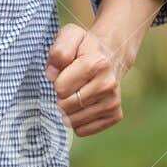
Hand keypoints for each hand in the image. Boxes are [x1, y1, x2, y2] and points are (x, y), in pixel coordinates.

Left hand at [44, 22, 126, 136]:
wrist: (112, 56)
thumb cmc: (85, 48)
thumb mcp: (70, 36)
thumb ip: (58, 50)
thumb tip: (51, 75)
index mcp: (96, 63)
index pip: (61, 88)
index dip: (57, 82)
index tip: (65, 73)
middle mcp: (108, 84)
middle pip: (65, 106)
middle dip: (61, 97)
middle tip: (70, 85)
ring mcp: (113, 102)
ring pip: (73, 121)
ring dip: (68, 110)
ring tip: (77, 94)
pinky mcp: (115, 115)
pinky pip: (82, 130)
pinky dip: (77, 121)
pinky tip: (83, 106)